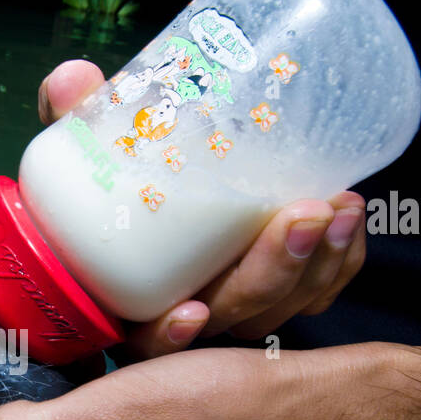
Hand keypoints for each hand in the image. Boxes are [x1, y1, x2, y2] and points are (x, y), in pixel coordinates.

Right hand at [38, 60, 367, 359]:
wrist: (156, 170)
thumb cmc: (114, 172)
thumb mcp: (87, 142)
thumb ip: (78, 114)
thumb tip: (70, 80)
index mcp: (130, 294)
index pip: (145, 339)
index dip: (168, 337)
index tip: (190, 309)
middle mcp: (184, 307)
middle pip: (234, 318)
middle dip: (275, 275)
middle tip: (304, 213)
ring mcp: (235, 299)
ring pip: (283, 308)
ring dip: (319, 266)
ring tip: (342, 205)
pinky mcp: (276, 281)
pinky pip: (314, 290)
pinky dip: (337, 262)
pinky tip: (350, 219)